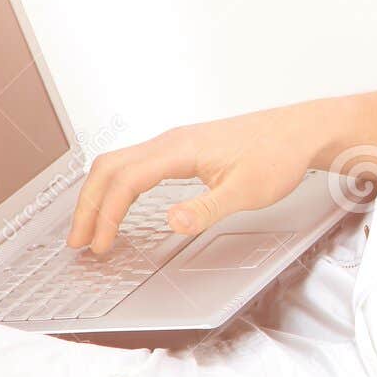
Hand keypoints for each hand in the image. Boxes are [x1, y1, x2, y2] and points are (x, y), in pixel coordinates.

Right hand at [67, 106, 322, 252]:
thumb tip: (172, 222)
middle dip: (87, 205)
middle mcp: (171, 141)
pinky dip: (116, 188)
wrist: (300, 132)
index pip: (125, 180)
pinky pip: (134, 165)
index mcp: (180, 149)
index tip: (100, 244)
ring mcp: (175, 143)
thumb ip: (207, 209)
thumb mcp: (247, 191)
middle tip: (77, 241)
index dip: (106, 215)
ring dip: (98, 195)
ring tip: (89, 228)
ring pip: (118, 164)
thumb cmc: (278, 154)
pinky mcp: (183, 149)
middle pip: (109, 168)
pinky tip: (118, 207)